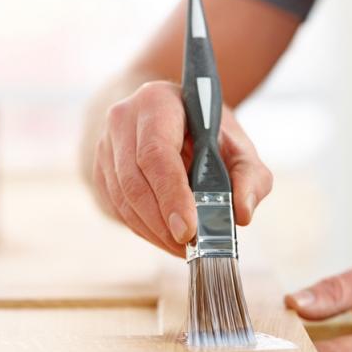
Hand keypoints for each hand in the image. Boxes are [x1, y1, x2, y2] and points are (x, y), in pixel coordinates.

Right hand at [92, 81, 272, 255]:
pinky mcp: (99, 171)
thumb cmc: (208, 132)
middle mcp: (123, 120)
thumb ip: (251, 177)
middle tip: (191, 248)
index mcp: (157, 102)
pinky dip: (145, 230)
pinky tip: (169, 239)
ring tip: (185, 249)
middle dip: (163, 222)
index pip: (157, 153)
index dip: (171, 195)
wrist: (172, 117)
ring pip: (123, 200)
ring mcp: (105, 145)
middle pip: (135, 181)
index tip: (188, 229)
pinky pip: (117, 208)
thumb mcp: (239, 145)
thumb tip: (242, 214)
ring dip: (154, 232)